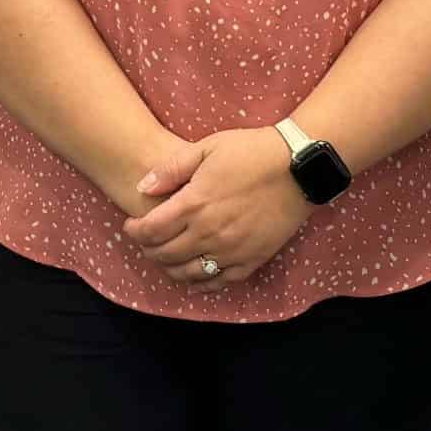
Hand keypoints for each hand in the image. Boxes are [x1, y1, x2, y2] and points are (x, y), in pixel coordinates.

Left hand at [124, 127, 313, 289]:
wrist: (299, 167)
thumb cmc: (251, 151)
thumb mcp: (207, 148)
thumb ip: (171, 169)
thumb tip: (141, 187)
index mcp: (194, 204)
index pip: (150, 230)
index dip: (134, 232)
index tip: (131, 226)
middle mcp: (209, 233)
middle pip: (165, 254)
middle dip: (148, 250)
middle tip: (146, 242)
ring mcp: (231, 250)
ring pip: (188, 273)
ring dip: (170, 268)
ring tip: (166, 258)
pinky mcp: (252, 260)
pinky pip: (219, 282)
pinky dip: (201, 283)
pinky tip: (195, 276)